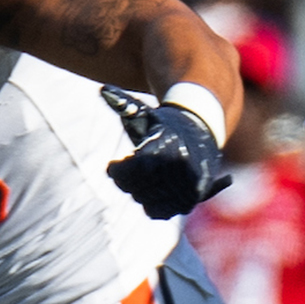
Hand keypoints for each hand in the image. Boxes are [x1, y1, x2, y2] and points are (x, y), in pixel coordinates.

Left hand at [103, 86, 232, 218]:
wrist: (201, 134)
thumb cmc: (164, 124)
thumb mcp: (144, 113)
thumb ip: (123, 103)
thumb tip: (103, 90)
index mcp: (165, 146)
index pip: (131, 171)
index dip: (117, 171)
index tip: (114, 164)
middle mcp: (180, 167)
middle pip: (137, 189)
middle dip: (127, 181)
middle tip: (128, 171)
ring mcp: (188, 185)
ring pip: (147, 203)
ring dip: (140, 194)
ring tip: (143, 179)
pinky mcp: (193, 199)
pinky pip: (161, 213)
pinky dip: (152, 205)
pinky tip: (152, 190)